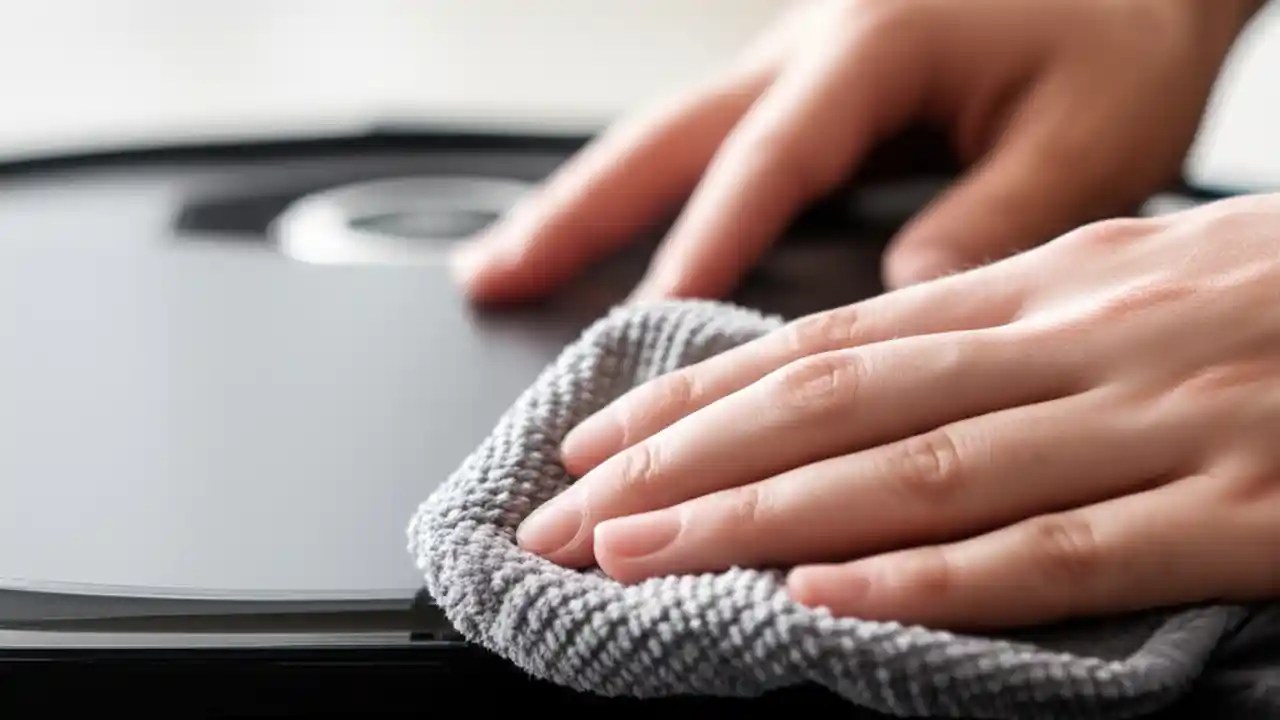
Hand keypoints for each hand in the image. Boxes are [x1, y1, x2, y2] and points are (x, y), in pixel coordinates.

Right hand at [453, 0, 1257, 302]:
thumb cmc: (1124, 30)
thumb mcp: (1092, 131)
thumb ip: (994, 217)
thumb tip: (892, 301)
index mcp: (872, 45)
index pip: (764, 162)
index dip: (701, 248)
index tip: (644, 329)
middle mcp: (813, 45)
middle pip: (663, 134)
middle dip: (571, 210)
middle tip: (488, 279)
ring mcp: (799, 60)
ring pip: (667, 134)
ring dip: (583, 201)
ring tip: (505, 265)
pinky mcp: (807, 84)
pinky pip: (708, 144)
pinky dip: (648, 197)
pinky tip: (616, 239)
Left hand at [516, 193, 1279, 630]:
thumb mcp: (1145, 278)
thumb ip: (1018, 325)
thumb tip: (887, 366)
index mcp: (1055, 285)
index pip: (832, 343)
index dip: (700, 396)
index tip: (601, 443)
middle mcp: (1081, 343)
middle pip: (837, 404)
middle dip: (685, 465)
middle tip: (569, 519)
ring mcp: (1159, 429)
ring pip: (917, 475)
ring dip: (759, 521)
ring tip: (642, 557)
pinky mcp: (1247, 521)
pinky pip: (1058, 556)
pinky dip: (931, 583)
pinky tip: (824, 604)